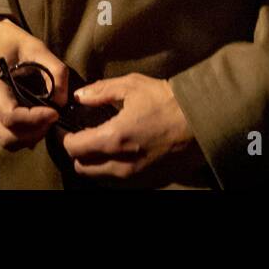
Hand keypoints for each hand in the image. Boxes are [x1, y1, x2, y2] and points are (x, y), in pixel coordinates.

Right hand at [0, 18, 68, 151]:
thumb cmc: (10, 38)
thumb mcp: (36, 46)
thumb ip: (55, 71)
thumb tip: (62, 102)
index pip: (10, 115)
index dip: (36, 119)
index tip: (55, 112)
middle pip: (6, 136)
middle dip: (34, 132)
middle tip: (52, 118)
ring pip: (4, 139)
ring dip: (28, 136)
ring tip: (46, 120)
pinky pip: (3, 132)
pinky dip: (22, 134)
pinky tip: (36, 120)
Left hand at [59, 74, 203, 182]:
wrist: (202, 121)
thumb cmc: (167, 100)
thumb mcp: (132, 86)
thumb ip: (100, 91)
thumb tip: (79, 96)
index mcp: (113, 138)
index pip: (74, 148)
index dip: (66, 138)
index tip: (67, 128)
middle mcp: (120, 164)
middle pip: (83, 169)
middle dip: (78, 153)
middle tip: (83, 137)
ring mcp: (136, 177)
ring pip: (100, 179)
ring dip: (95, 164)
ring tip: (101, 145)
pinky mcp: (149, 182)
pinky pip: (121, 182)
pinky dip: (114, 171)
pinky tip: (121, 153)